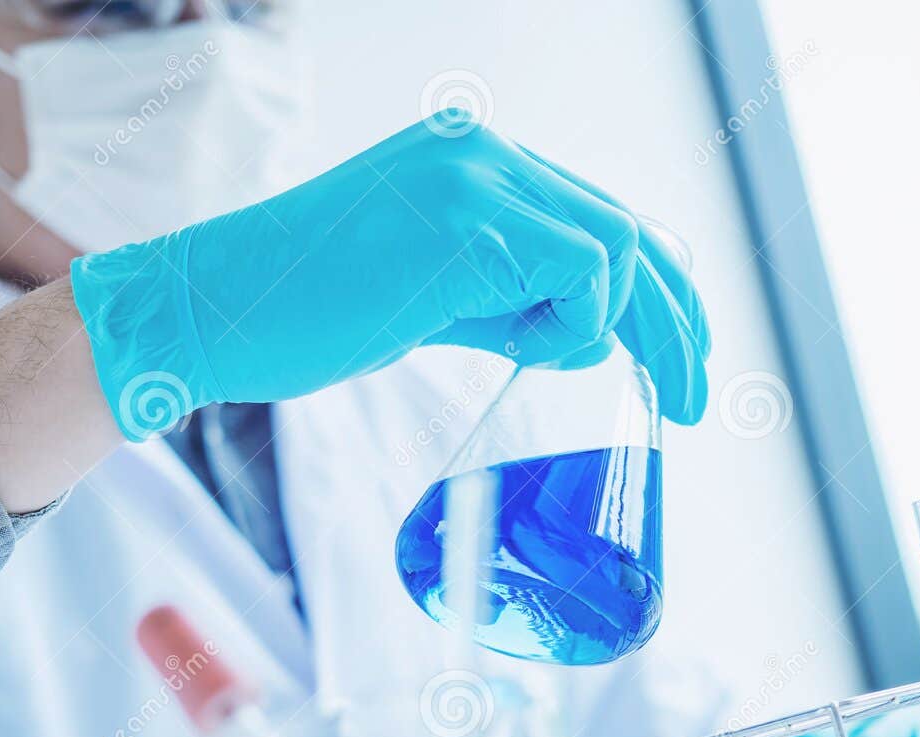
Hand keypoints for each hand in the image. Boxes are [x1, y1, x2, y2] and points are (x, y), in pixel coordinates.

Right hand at [69, 112, 710, 439]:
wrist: (219, 308)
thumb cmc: (315, 312)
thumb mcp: (439, 298)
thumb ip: (517, 300)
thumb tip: (596, 333)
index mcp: (479, 161)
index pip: (605, 220)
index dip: (663, 296)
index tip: (686, 364)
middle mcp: (487, 151)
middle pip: (632, 231)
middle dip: (678, 325)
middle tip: (701, 402)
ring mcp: (478, 175)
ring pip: (617, 249)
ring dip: (599, 326)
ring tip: (525, 353)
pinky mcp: (468, 219)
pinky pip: (585, 273)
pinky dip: (574, 325)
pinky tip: (519, 346)